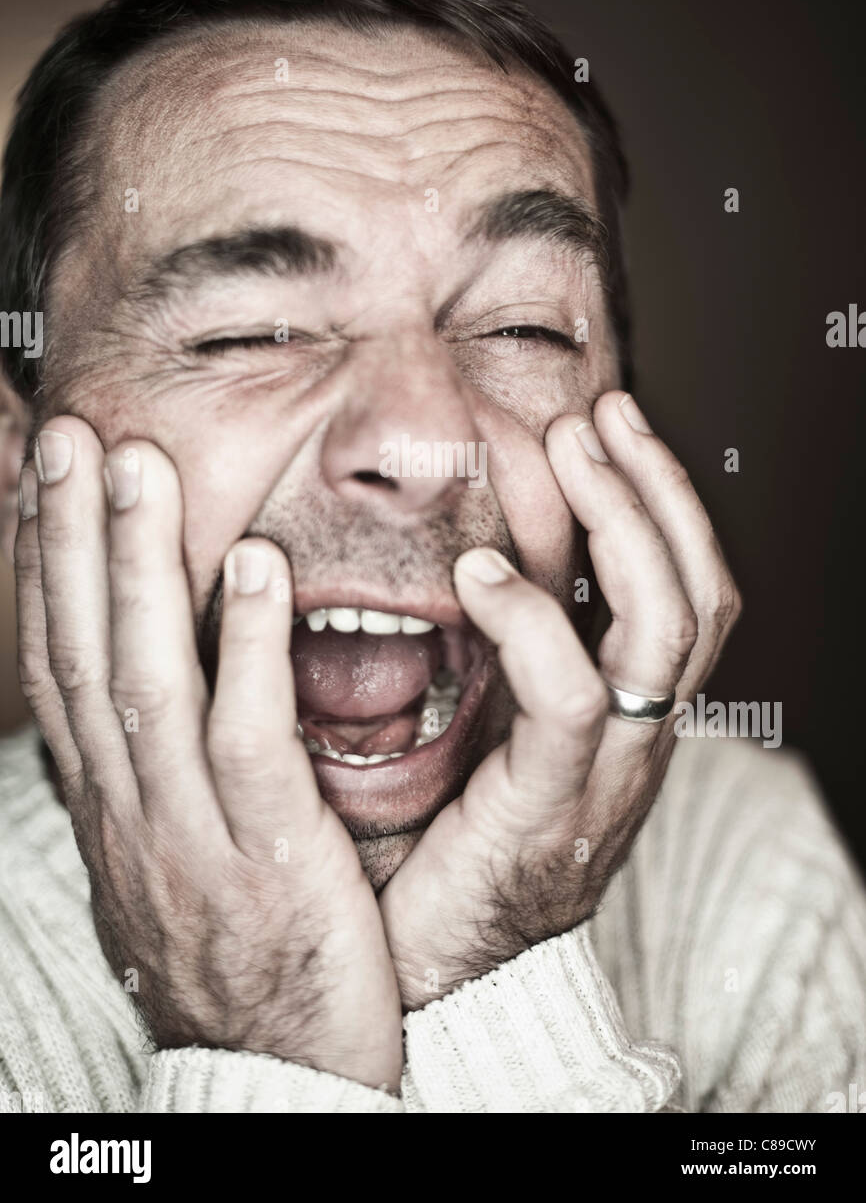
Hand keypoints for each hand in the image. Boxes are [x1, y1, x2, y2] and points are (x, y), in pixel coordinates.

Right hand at [15, 416, 402, 1089]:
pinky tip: (253, 567)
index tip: (43, 485)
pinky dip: (243, 649)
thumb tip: (147, 701)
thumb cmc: (236, 956)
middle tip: (75, 436)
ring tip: (140, 466)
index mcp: (111, 804)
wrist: (277, 1079)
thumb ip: (159, 774)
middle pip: (83, 654)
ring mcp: (189, 831)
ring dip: (136, 568)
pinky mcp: (268, 855)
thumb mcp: (171, 861)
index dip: (43, 572)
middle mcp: (130, 808)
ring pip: (145, 680)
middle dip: (71, 541)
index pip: (59, 668)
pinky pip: (246, 739)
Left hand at [379, 389, 740, 1008]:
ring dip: (623, 525)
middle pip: (700, 597)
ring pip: (663, 630)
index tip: (612, 423)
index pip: (690, 595)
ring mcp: (605, 774)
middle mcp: (639, 740)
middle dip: (659, 491)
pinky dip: (532, 620)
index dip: (666, 502)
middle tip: (601, 415)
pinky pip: (570, 697)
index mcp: (629, 717)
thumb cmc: (445, 837)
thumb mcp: (493, 726)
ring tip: (569, 454)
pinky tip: (480, 572)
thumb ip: (506, 649)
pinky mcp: (547, 806)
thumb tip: (477, 544)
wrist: (431, 969)